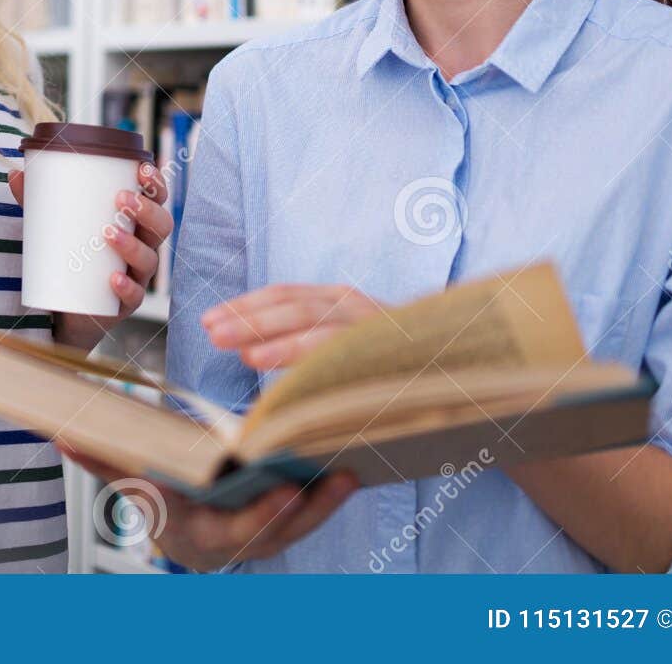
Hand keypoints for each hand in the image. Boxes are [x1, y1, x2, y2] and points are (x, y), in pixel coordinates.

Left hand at [9, 160, 172, 352]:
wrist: (64, 307)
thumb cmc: (69, 255)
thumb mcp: (55, 225)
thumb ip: (37, 200)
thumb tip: (14, 174)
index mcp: (134, 224)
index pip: (157, 200)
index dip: (157, 184)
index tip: (143, 169)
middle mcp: (143, 249)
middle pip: (161, 227)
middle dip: (146, 210)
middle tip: (120, 199)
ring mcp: (137, 277)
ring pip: (149, 259)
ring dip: (132, 244)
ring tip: (108, 232)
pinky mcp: (124, 304)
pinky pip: (133, 296)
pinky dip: (125, 286)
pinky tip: (113, 278)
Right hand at [58, 442, 358, 570]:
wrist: (184, 531)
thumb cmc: (160, 502)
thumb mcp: (130, 483)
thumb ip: (101, 459)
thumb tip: (62, 432)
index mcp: (205, 534)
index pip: (239, 531)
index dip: (263, 516)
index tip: (285, 494)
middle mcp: (241, 541)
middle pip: (283, 532)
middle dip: (312, 510)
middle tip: (335, 480)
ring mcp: (267, 534)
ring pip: (304, 525)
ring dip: (329, 502)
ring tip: (350, 471)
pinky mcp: (286, 520)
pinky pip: (311, 511)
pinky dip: (329, 495)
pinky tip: (349, 466)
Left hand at [202, 284, 386, 368]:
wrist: (462, 366)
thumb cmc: (389, 361)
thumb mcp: (341, 340)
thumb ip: (304, 339)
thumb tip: (248, 350)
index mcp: (338, 300)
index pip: (284, 296)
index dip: (245, 306)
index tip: (209, 320)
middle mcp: (356, 305)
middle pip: (295, 306)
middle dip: (249, 318)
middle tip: (212, 331)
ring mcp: (377, 325)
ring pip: (320, 325)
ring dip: (279, 338)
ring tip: (245, 353)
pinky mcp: (394, 349)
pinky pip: (352, 353)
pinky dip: (318, 361)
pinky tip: (293, 376)